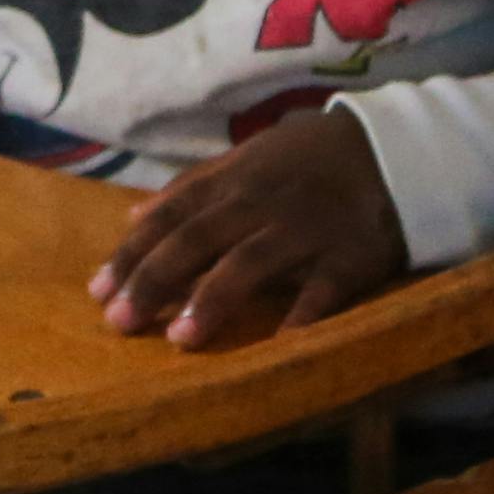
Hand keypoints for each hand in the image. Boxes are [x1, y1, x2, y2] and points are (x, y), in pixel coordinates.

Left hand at [92, 105, 408, 350]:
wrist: (395, 148)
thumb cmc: (310, 160)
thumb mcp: (247, 159)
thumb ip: (191, 188)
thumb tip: (132, 216)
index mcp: (233, 183)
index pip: (171, 218)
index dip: (133, 254)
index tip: (98, 290)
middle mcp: (261, 205)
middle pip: (198, 240)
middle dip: (155, 280)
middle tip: (120, 322)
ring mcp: (305, 231)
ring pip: (252, 263)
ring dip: (214, 299)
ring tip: (180, 339)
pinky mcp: (350, 256)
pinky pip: (324, 289)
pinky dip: (303, 316)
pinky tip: (279, 345)